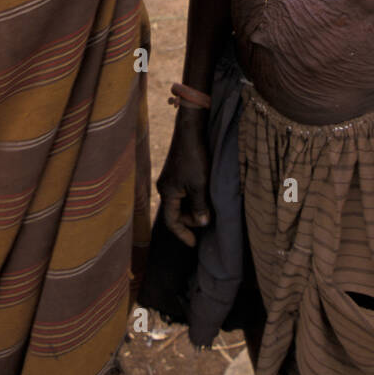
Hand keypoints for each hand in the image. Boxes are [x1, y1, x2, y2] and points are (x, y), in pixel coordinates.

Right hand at [156, 115, 210, 247]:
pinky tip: (204, 196)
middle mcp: (165, 187)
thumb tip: (202, 223)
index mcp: (167, 193)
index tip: (194, 244)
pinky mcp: (176, 172)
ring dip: (193, 209)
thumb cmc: (195, 158)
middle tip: (208, 221)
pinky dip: (192, 199)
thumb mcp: (200, 185)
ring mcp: (170, 179)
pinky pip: (183, 192)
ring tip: (208, 210)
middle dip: (191, 220)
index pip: (172, 221)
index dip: (183, 234)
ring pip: (180, 203)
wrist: (191, 130)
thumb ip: (200, 206)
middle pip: (176, 213)